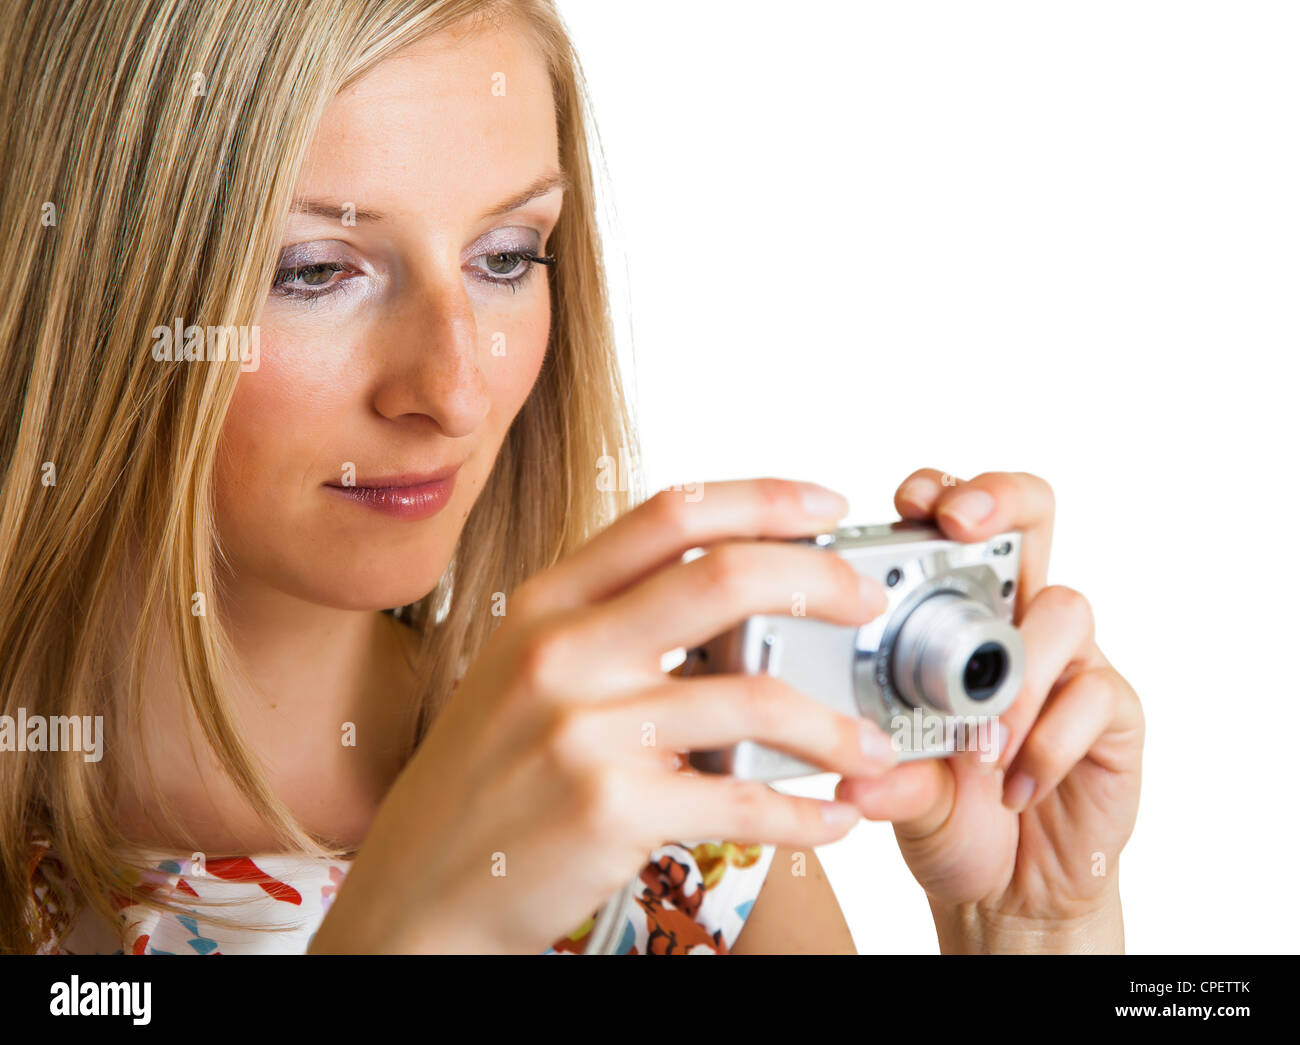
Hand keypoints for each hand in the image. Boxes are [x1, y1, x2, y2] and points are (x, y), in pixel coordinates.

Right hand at [310, 478, 898, 953]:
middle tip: (863, 603)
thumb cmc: (485, 776)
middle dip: (819, 580)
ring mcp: (582, 728)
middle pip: (722, 578)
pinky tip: (828, 818)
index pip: (668, 515)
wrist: (421, 884)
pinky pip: (740, 799)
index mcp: (546, 604)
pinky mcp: (608, 807)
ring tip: (868, 747)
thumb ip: (609, 624)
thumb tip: (727, 598)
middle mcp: (561, 652)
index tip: (824, 505)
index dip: (762, 498)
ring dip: (833, 725)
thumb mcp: (525, 671)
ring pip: (752, 697)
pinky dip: (802, 813)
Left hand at [835, 469, 1143, 951]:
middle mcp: (1016, 622)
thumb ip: (885, 772)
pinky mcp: (1114, 712)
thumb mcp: (900, 791)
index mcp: (955, 620)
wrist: (1008, 892)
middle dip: (997, 498)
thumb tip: (850, 772)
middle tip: (960, 523)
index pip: (955, 527)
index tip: (908, 503)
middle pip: (1031, 515)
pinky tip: (1018, 786)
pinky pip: (1094, 695)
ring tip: (978, 748)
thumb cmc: (948, 816)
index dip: (939, 494)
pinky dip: (1049, 742)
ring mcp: (1069, 661)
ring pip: (1064, 607)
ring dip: (1014, 674)